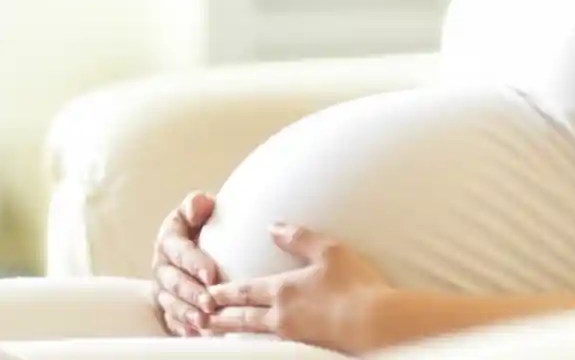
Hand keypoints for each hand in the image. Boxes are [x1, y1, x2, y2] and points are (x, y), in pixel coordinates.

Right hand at [151, 191, 222, 335]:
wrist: (198, 240)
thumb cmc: (202, 223)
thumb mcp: (198, 209)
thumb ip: (197, 204)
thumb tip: (198, 205)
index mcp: (169, 239)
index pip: (179, 250)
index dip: (194, 262)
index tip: (212, 274)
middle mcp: (162, 264)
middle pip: (173, 281)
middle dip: (191, 293)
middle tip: (210, 303)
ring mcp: (163, 288)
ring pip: (171, 303)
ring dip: (187, 313)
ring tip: (204, 322)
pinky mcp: (168, 305)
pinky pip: (171, 320)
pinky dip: (183, 327)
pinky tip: (196, 334)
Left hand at [203, 223, 394, 353]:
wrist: (376, 323)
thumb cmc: (355, 285)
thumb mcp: (329, 250)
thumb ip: (299, 238)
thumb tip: (272, 227)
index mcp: (283, 289)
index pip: (245, 291)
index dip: (224, 293)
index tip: (205, 294)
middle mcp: (282, 315)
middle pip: (243, 317)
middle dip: (219, 317)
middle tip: (199, 318)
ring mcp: (293, 336)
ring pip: (253, 334)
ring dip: (231, 332)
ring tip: (216, 333)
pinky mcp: (307, 348)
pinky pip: (271, 347)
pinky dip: (254, 345)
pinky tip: (254, 345)